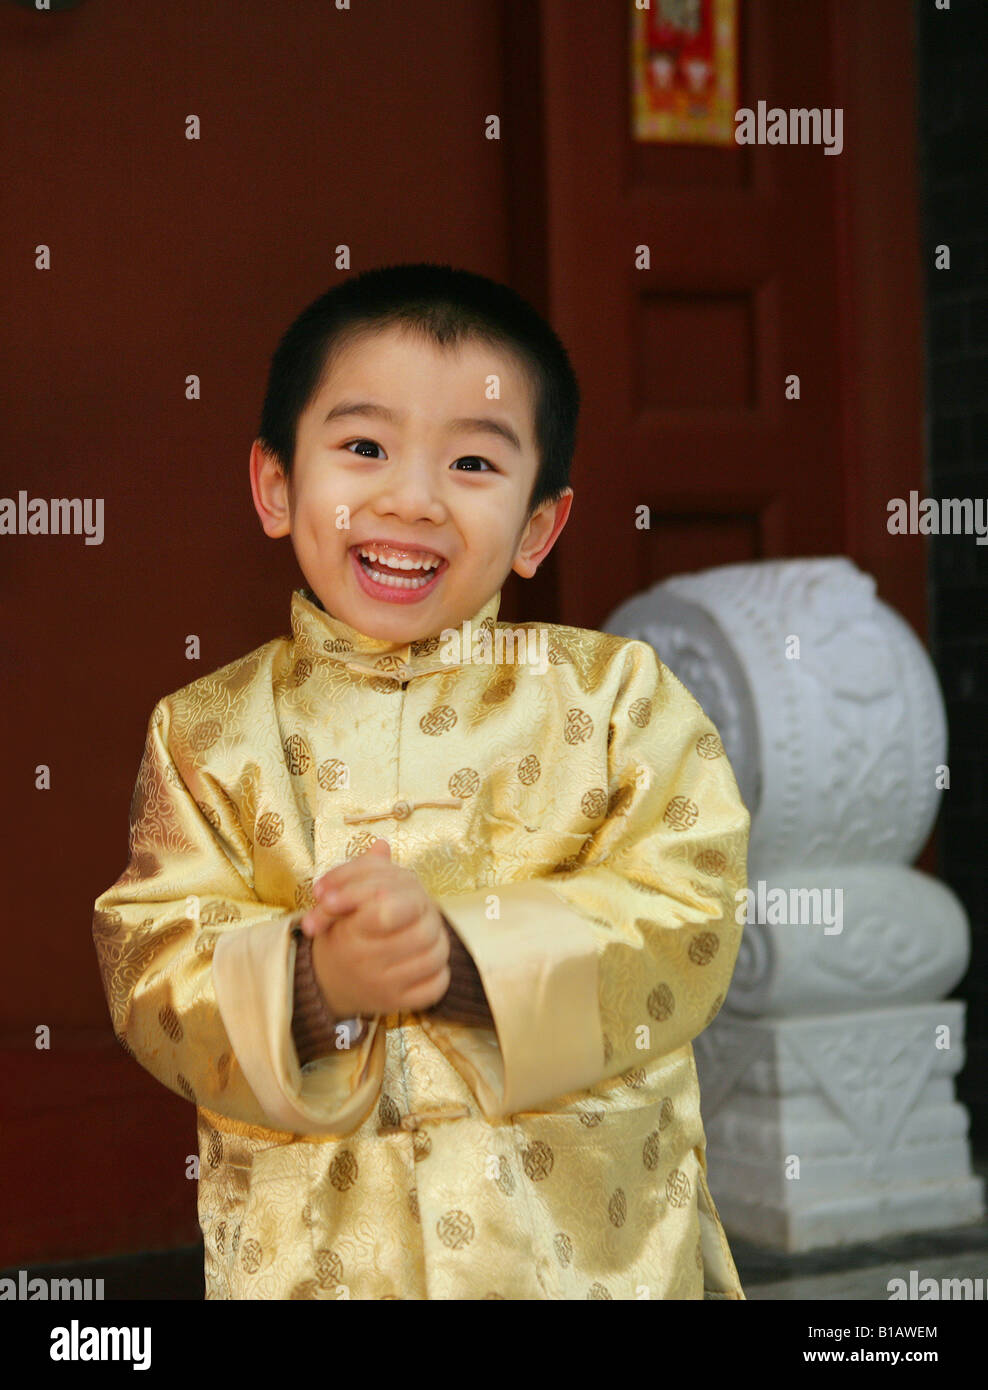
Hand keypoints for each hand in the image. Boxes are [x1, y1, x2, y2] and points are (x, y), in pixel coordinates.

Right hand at [301, 839, 451, 1018]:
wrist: (325, 983)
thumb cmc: (338, 934)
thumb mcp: (341, 902)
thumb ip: (363, 873)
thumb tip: (382, 846)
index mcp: (351, 933)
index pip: (389, 911)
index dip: (401, 900)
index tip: (393, 898)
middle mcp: (367, 963)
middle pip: (422, 932)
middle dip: (427, 917)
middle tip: (421, 911)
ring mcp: (385, 987)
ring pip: (434, 958)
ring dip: (436, 941)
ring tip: (426, 931)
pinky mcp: (400, 1004)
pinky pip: (434, 989)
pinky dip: (438, 974)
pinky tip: (427, 959)